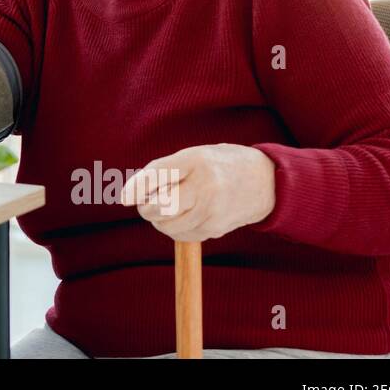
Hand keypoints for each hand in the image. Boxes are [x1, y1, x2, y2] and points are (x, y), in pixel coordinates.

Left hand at [120, 144, 275, 242]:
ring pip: (169, 224)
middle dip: (146, 208)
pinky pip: (182, 234)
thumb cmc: (221, 164)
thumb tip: (133, 193)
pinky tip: (180, 217)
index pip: (159, 174)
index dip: (137, 187)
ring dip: (158, 220)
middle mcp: (205, 185)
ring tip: (163, 209)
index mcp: (197, 159)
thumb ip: (167, 170)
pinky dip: (173, 228)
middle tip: (143, 204)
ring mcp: (212, 209)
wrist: (266, 181)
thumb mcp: (196, 155)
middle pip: (162, 206)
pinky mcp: (216, 228)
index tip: (123, 198)